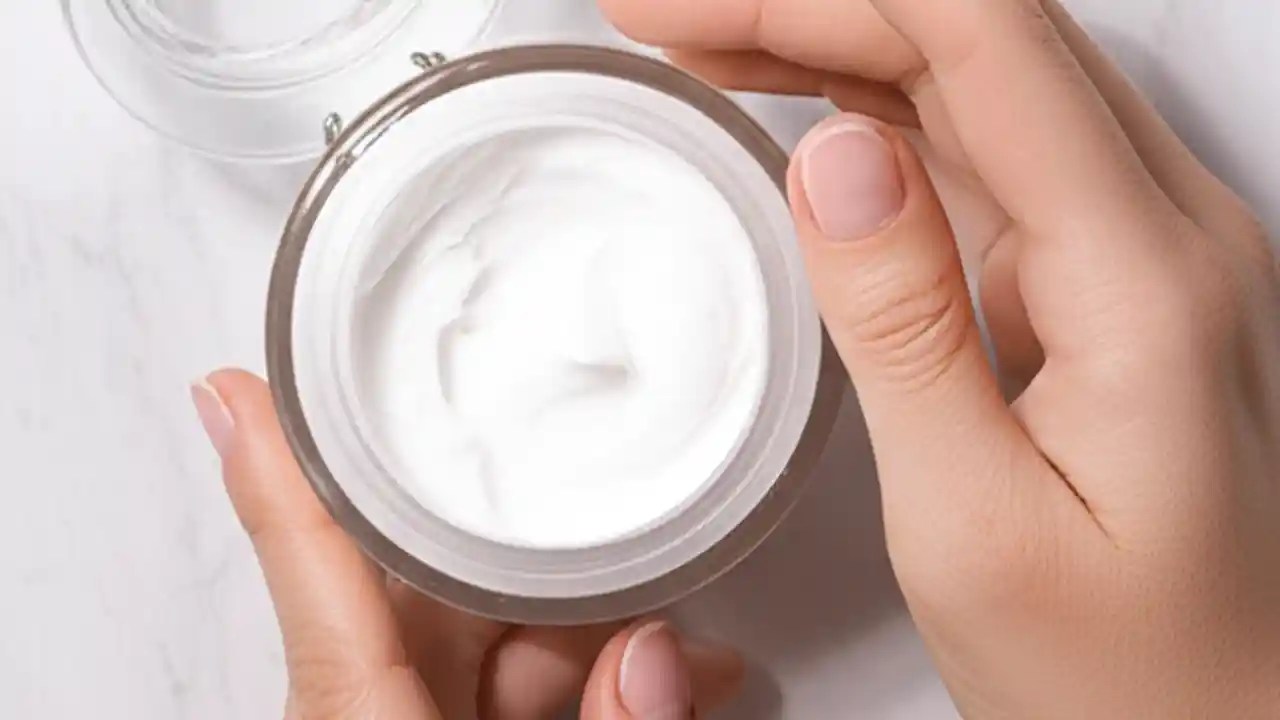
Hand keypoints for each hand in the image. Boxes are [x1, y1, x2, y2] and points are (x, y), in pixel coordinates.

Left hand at [191, 370, 743, 718]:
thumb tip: (661, 663)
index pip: (322, 591)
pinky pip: (513, 704)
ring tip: (693, 633)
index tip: (234, 395)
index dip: (280, 482)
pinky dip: (589, 692)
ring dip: (591, 634)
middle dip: (543, 560)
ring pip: (489, 653)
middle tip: (629, 517)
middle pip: (432, 605)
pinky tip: (666, 683)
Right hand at [602, 0, 1279, 716]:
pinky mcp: (1104, 290)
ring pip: (981, 85)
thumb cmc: (1127, 676)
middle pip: (981, 33)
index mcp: (1146, 279)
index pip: (977, 41)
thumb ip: (903, 325)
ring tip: (706, 48)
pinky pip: (989, 161)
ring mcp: (1140, 257)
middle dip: (810, 4)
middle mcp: (1166, 236)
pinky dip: (881, 124)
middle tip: (665, 18)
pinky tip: (808, 120)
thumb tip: (834, 156)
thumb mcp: (975, 522)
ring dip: (836, 47)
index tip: (676, 7)